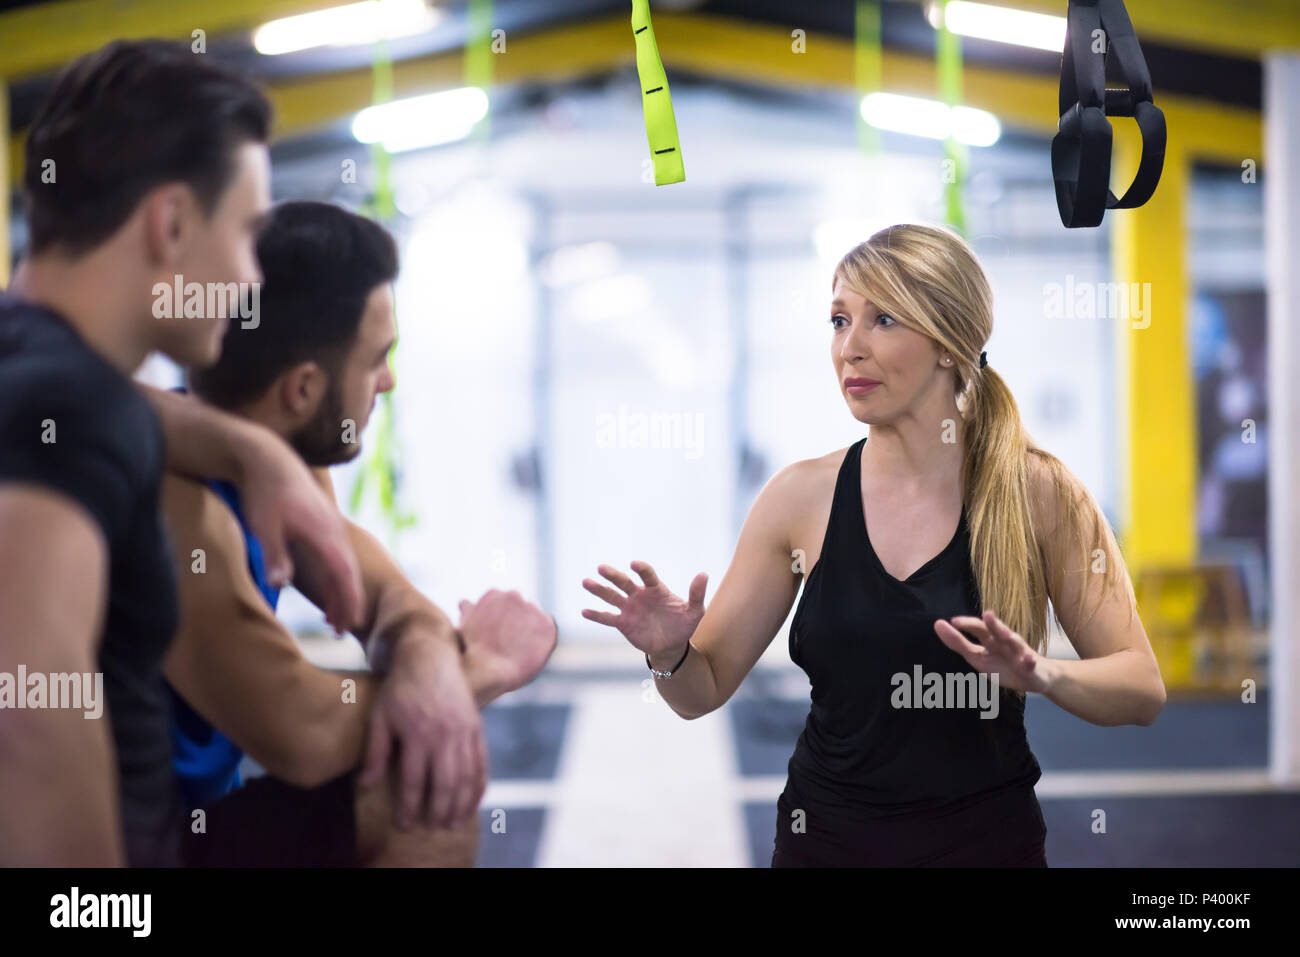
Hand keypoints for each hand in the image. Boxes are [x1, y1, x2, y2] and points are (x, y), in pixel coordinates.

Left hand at [236, 427, 362, 633]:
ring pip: (343, 566)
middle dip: (347, 603)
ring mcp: (331, 526)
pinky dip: (335, 577)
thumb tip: (281, 584)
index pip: (343, 574)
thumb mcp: (264, 525)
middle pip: (348, 573)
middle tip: (342, 631)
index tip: (347, 625)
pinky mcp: (324, 524)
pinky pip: (336, 556)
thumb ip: (275, 555)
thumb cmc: (264, 492)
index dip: (347, 601)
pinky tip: (326, 587)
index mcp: (325, 534)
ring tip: (334, 619)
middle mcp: (334, 531)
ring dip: (341, 592)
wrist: (268, 458)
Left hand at [360, 635, 486, 829]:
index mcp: (418, 733)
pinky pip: (482, 763)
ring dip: (462, 805)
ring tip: (452, 823)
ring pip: (467, 777)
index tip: (406, 825)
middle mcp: (445, 734)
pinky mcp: (477, 727)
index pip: (415, 782)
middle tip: (432, 827)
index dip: (410, 807)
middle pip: (446, 784)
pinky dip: (479, 785)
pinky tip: (473, 802)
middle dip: (440, 812)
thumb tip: (365, 787)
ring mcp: (465, 731)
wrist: (429, 656)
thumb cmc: (399, 688)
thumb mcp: (380, 717)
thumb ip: (375, 754)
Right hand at [459, 589, 556, 697]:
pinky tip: (531, 651)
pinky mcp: (547, 625)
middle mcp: (514, 596)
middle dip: (517, 622)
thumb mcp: (465, 625)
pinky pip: (547, 630)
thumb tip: (465, 602)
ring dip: (531, 629)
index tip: (497, 635)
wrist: (487, 670)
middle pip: (520, 608)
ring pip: (535, 618)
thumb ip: (469, 611)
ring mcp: (531, 608)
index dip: (502, 621)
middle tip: (508, 643)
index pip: (504, 603)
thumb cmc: (472, 651)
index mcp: (494, 594)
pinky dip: (542, 640)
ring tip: (519, 650)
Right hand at [581, 561, 705, 658]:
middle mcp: (639, 595)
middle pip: (624, 582)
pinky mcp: (623, 623)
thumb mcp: (694, 611)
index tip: (634, 564)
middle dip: (613, 575)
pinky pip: (608, 618)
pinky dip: (597, 614)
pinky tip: (584, 611)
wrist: (672, 646)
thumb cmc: (683, 624)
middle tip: (601, 568)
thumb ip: (697, 593)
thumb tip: (703, 574)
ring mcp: (629, 608)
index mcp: (655, 589)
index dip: (641, 569)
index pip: (647, 575)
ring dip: (599, 590)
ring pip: (612, 597)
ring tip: (586, 582)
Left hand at [933, 609, 1051, 694]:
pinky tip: (1028, 659)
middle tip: (987, 615)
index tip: (952, 621)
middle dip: (992, 623)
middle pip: (997, 630)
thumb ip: (959, 643)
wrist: (1035, 676)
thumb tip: (938, 625)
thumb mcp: (977, 656)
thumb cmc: (1002, 664)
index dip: (967, 624)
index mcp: (990, 639)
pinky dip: (1029, 661)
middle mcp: (1004, 641)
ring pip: (1015, 642)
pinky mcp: (1031, 666)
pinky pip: (1030, 663)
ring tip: (1006, 633)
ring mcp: (1018, 652)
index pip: (978, 628)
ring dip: (1010, 635)